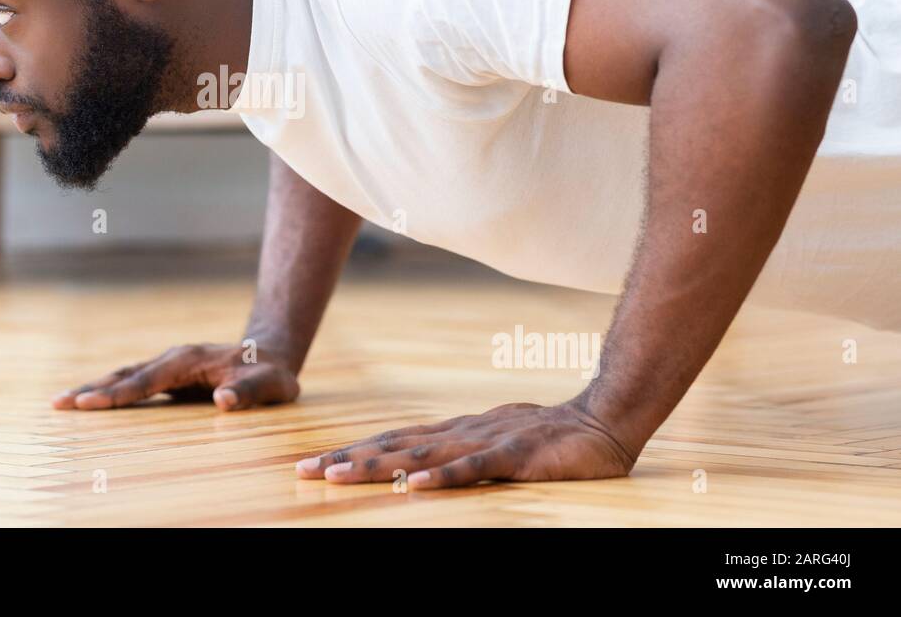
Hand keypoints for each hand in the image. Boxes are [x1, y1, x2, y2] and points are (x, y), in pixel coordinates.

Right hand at [51, 342, 299, 411]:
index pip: (147, 380)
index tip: (88, 403)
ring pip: (125, 377)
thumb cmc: (270, 374)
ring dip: (93, 389)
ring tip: (61, 403)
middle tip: (57, 404)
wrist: (271, 356)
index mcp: (189, 360)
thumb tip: (224, 400)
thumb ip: (249, 391)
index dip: (118, 394)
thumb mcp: (270, 385)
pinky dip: (109, 394)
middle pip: (125, 375)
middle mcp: (173, 359)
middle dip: (91, 389)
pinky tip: (90, 404)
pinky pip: (133, 385)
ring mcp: (168, 367)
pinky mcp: (168, 378)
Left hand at [296, 401, 638, 489]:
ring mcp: (486, 441)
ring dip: (378, 466)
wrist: (603, 421)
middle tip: (304, 471)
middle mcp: (460, 432)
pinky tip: (418, 487)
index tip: (313, 465)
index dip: (352, 452)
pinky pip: (475, 469)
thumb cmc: (547, 438)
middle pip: (394, 445)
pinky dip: (445, 478)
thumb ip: (457, 454)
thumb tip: (415, 472)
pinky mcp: (515, 456)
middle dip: (347, 458)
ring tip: (340, 476)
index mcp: (454, 431)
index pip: (392, 441)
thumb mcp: (492, 444)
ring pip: (422, 455)